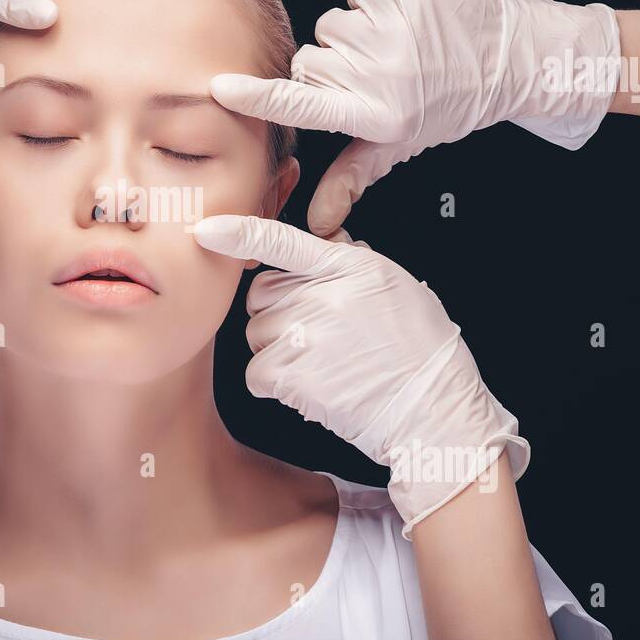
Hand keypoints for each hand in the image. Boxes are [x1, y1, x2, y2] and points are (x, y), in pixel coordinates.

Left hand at [191, 213, 528, 538]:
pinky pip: (256, 373)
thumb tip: (324, 240)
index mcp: (350, 268)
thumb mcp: (396, 286)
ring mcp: (307, 337)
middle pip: (260, 294)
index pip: (283, 240)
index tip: (204, 228)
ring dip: (276, 349)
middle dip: (277, 310)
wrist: (435, 410)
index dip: (239, 231)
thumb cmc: (421, 350)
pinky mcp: (295, 377)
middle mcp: (325, 297)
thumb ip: (352, 260)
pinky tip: (310, 385)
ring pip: (256, 334)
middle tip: (315, 333)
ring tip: (323, 363)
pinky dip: (274, 383)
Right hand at [208, 0, 619, 237]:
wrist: (508, 57)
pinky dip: (373, 0)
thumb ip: (350, 178)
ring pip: (333, 25)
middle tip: (368, 73)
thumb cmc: (449, 105)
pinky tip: (400, 18)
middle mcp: (382, 73)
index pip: (301, 103)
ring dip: (354, 32)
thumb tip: (317, 223)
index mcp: (374, 114)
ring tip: (390, 46)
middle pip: (311, 60)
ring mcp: (392, 28)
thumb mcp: (399, 145)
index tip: (222, 87)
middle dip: (329, 64)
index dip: (257, 96)